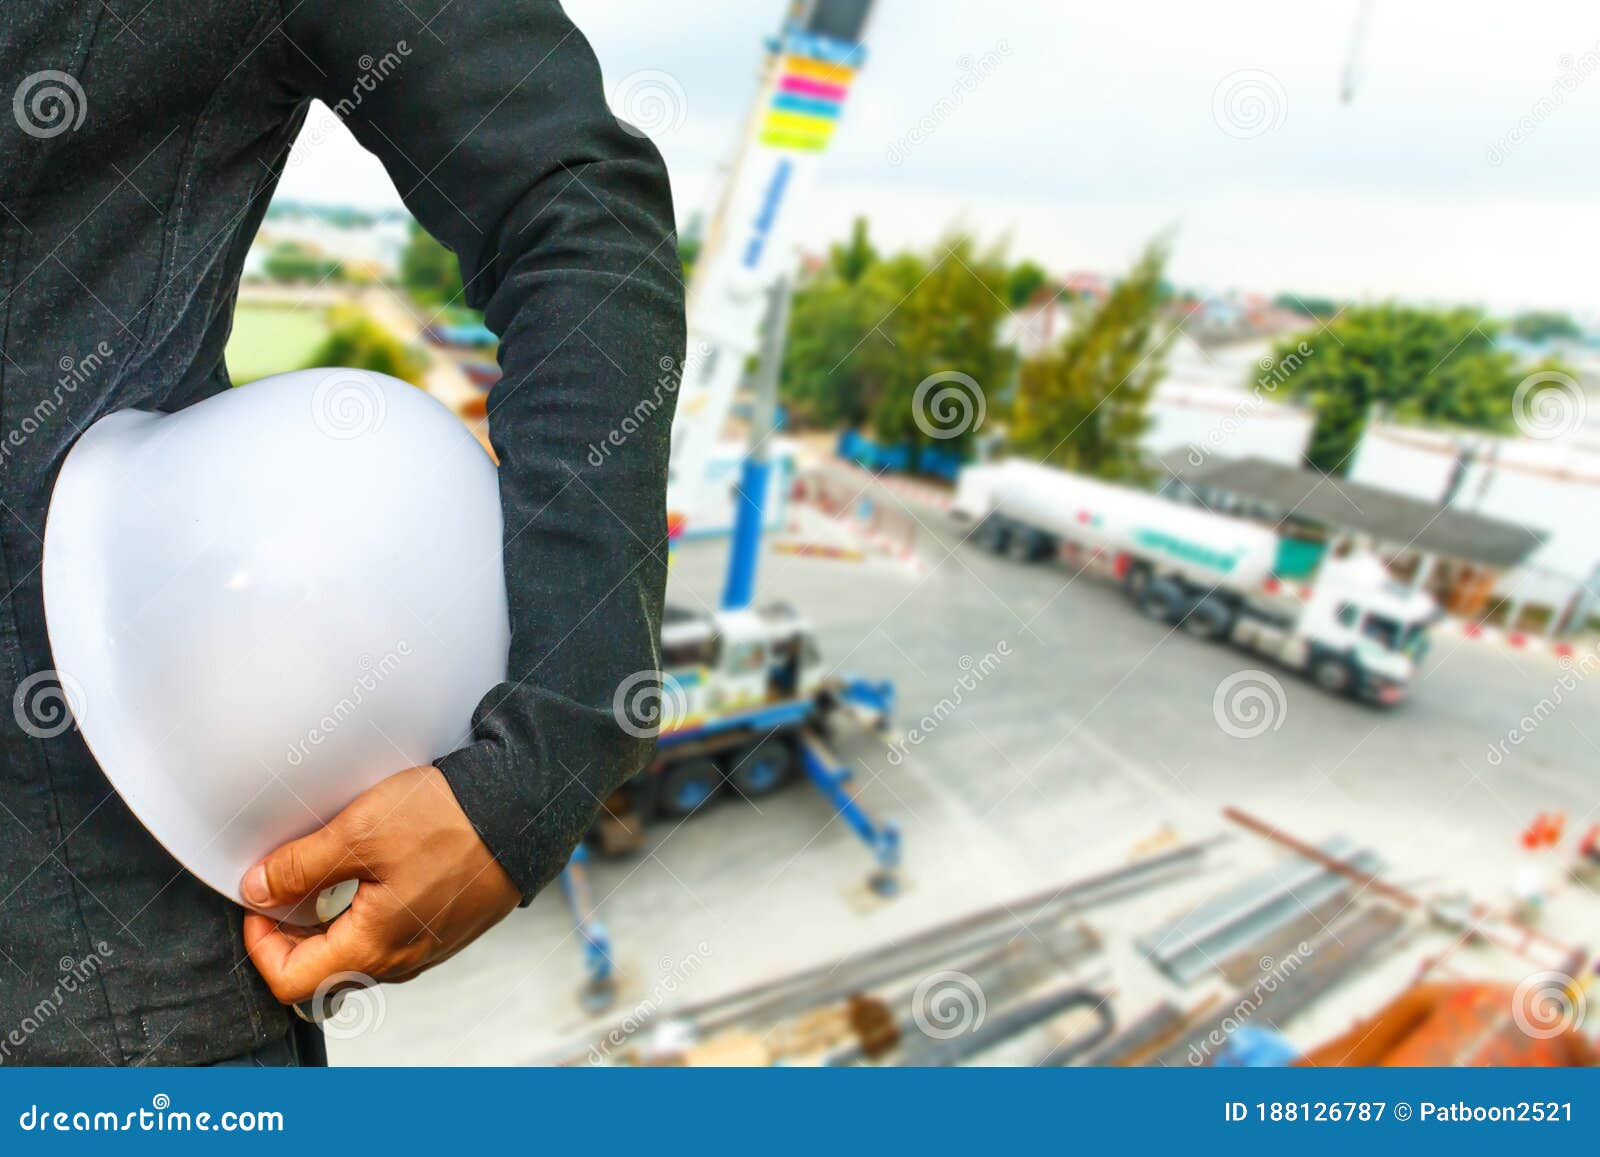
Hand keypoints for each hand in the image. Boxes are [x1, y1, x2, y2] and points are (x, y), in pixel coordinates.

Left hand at [241, 765, 520, 1003]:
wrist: (524, 810)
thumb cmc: (449, 821)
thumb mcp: (358, 832)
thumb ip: (300, 866)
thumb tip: (257, 889)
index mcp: (372, 950)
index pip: (289, 982)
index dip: (259, 944)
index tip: (260, 899)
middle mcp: (400, 962)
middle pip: (323, 972)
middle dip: (292, 933)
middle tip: (287, 883)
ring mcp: (427, 948)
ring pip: (358, 954)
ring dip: (330, 922)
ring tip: (329, 871)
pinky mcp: (447, 928)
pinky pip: (391, 936)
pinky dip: (365, 913)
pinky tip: (372, 871)